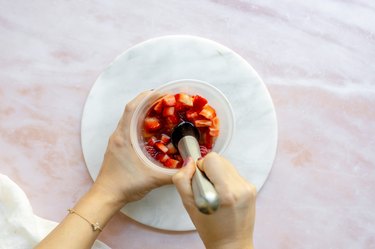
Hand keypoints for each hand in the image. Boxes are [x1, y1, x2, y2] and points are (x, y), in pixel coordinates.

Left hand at [93, 91, 171, 206]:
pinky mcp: (118, 147)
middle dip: (147, 102)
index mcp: (123, 137)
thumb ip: (173, 174)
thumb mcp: (152, 179)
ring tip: (160, 111)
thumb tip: (190, 167)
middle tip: (164, 100)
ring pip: (129, 119)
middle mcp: (118, 135)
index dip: (146, 97)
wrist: (106, 196)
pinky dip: (140, 124)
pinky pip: (129, 128)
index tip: (160, 93)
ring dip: (143, 112)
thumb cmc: (123, 186)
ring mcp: (117, 141)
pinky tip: (152, 130)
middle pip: (131, 110)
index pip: (132, 108)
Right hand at [173, 153, 255, 248]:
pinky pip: (234, 174)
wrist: (232, 244)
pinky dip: (226, 180)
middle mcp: (241, 187)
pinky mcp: (252, 188)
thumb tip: (189, 162)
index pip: (212, 159)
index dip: (201, 167)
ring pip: (227, 165)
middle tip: (205, 188)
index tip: (199, 181)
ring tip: (215, 192)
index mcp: (226, 191)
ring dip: (218, 174)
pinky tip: (223, 195)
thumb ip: (182, 180)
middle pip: (220, 159)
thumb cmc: (210, 229)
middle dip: (209, 170)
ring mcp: (248, 187)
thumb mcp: (188, 205)